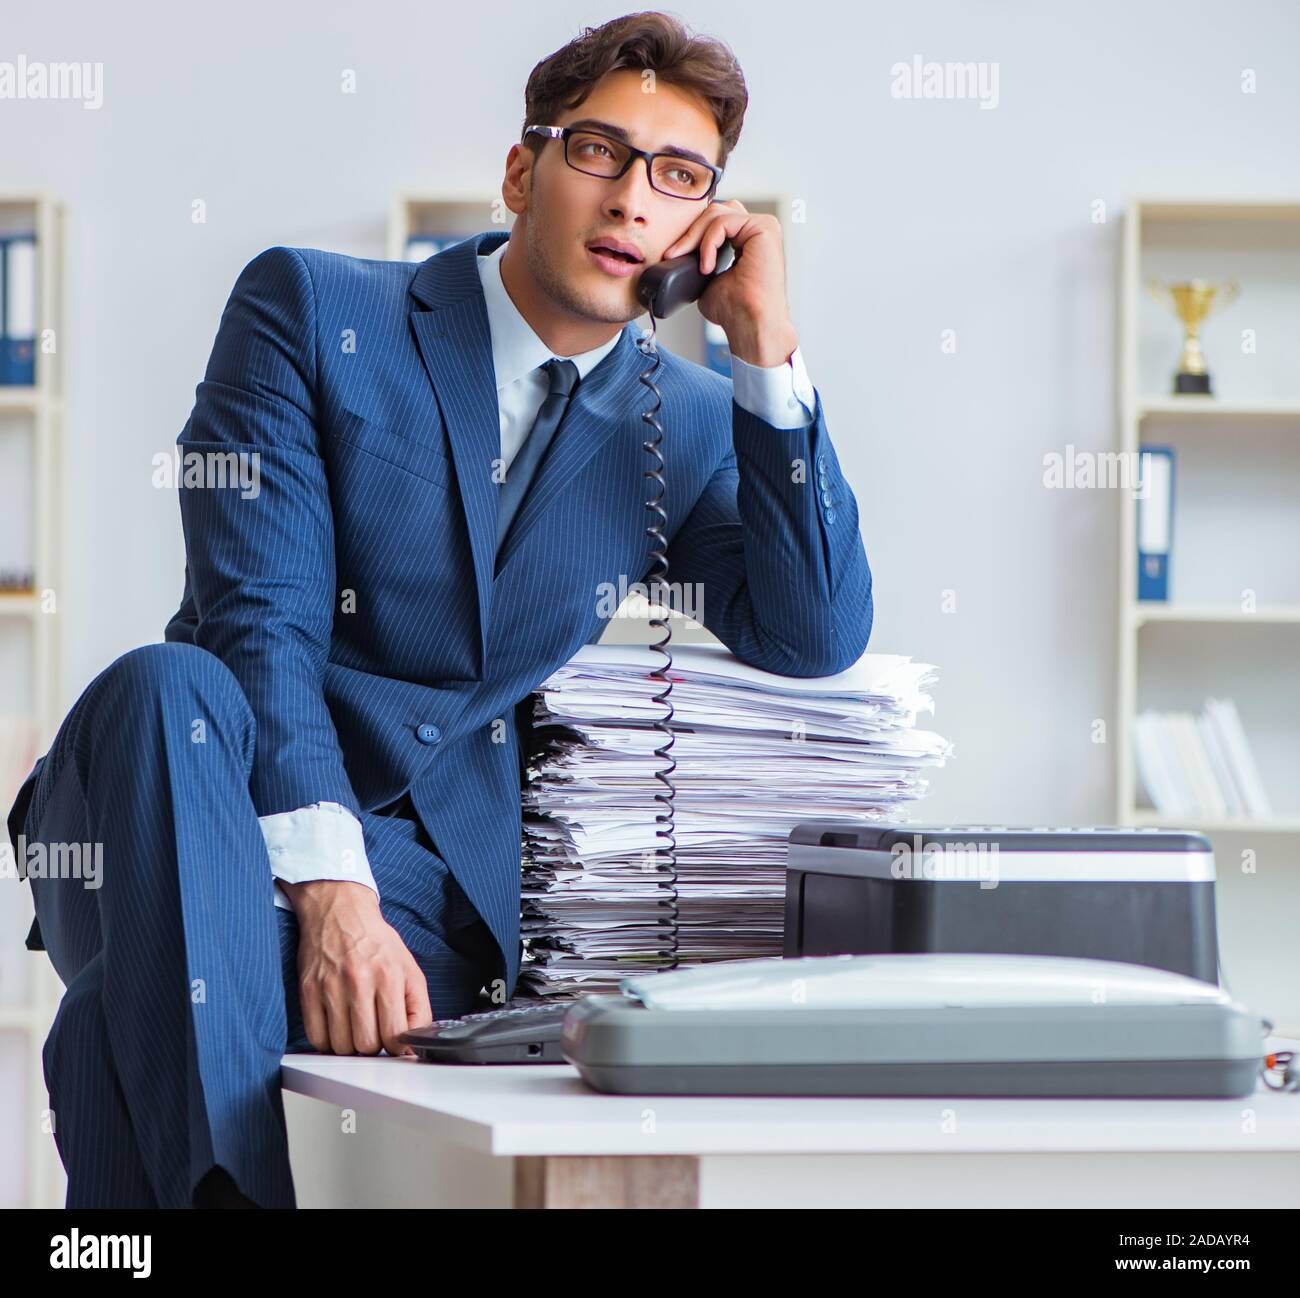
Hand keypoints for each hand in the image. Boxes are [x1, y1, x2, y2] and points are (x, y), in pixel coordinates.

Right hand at [280, 879, 432, 1055]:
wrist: (339, 911)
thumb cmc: (376, 941)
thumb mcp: (409, 967)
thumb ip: (418, 1006)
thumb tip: (414, 1044)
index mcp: (389, 975)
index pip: (394, 1034)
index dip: (398, 1046)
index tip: (395, 1041)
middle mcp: (359, 981)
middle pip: (367, 1045)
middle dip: (374, 1045)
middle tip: (374, 1030)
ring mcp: (331, 987)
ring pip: (342, 1047)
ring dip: (351, 1045)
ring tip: (355, 1027)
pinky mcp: (308, 991)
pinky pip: (316, 1038)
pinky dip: (327, 1041)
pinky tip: (337, 1026)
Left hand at [659, 199, 798, 366]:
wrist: (751, 326)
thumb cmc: (735, 312)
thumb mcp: (708, 280)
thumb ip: (699, 260)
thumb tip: (677, 256)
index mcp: (748, 238)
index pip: (714, 220)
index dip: (691, 233)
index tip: (672, 255)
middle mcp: (758, 228)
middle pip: (715, 210)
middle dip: (690, 231)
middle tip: (673, 254)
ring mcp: (764, 226)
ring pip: (717, 213)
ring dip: (696, 237)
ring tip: (694, 264)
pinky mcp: (764, 228)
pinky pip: (724, 222)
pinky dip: (709, 242)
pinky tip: (708, 266)